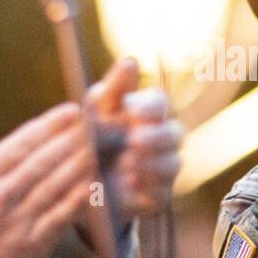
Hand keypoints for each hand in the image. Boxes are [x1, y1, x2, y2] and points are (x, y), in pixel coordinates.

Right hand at [0, 95, 94, 257]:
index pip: (22, 141)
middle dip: (73, 138)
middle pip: (43, 160)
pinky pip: (61, 216)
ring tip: (104, 145)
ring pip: (55, 185)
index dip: (51, 124)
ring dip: (82, 163)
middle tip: (99, 121)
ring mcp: (16, 220)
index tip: (74, 109)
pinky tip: (97, 184)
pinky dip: (79, 199)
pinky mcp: (31, 244)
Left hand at [84, 58, 182, 222]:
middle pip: (175, 134)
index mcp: (153, 111)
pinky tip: (129, 183)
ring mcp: (164, 167)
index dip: (152, 107)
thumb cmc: (95, 130)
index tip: (134, 110)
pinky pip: (163, 192)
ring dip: (151, 162)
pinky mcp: (158, 195)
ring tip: (126, 163)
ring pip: (173, 163)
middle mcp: (165, 138)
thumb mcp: (98, 107)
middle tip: (134, 140)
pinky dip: (147, 187)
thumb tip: (130, 61)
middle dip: (156, 137)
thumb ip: (115, 87)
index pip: (163, 103)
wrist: (81, 176)